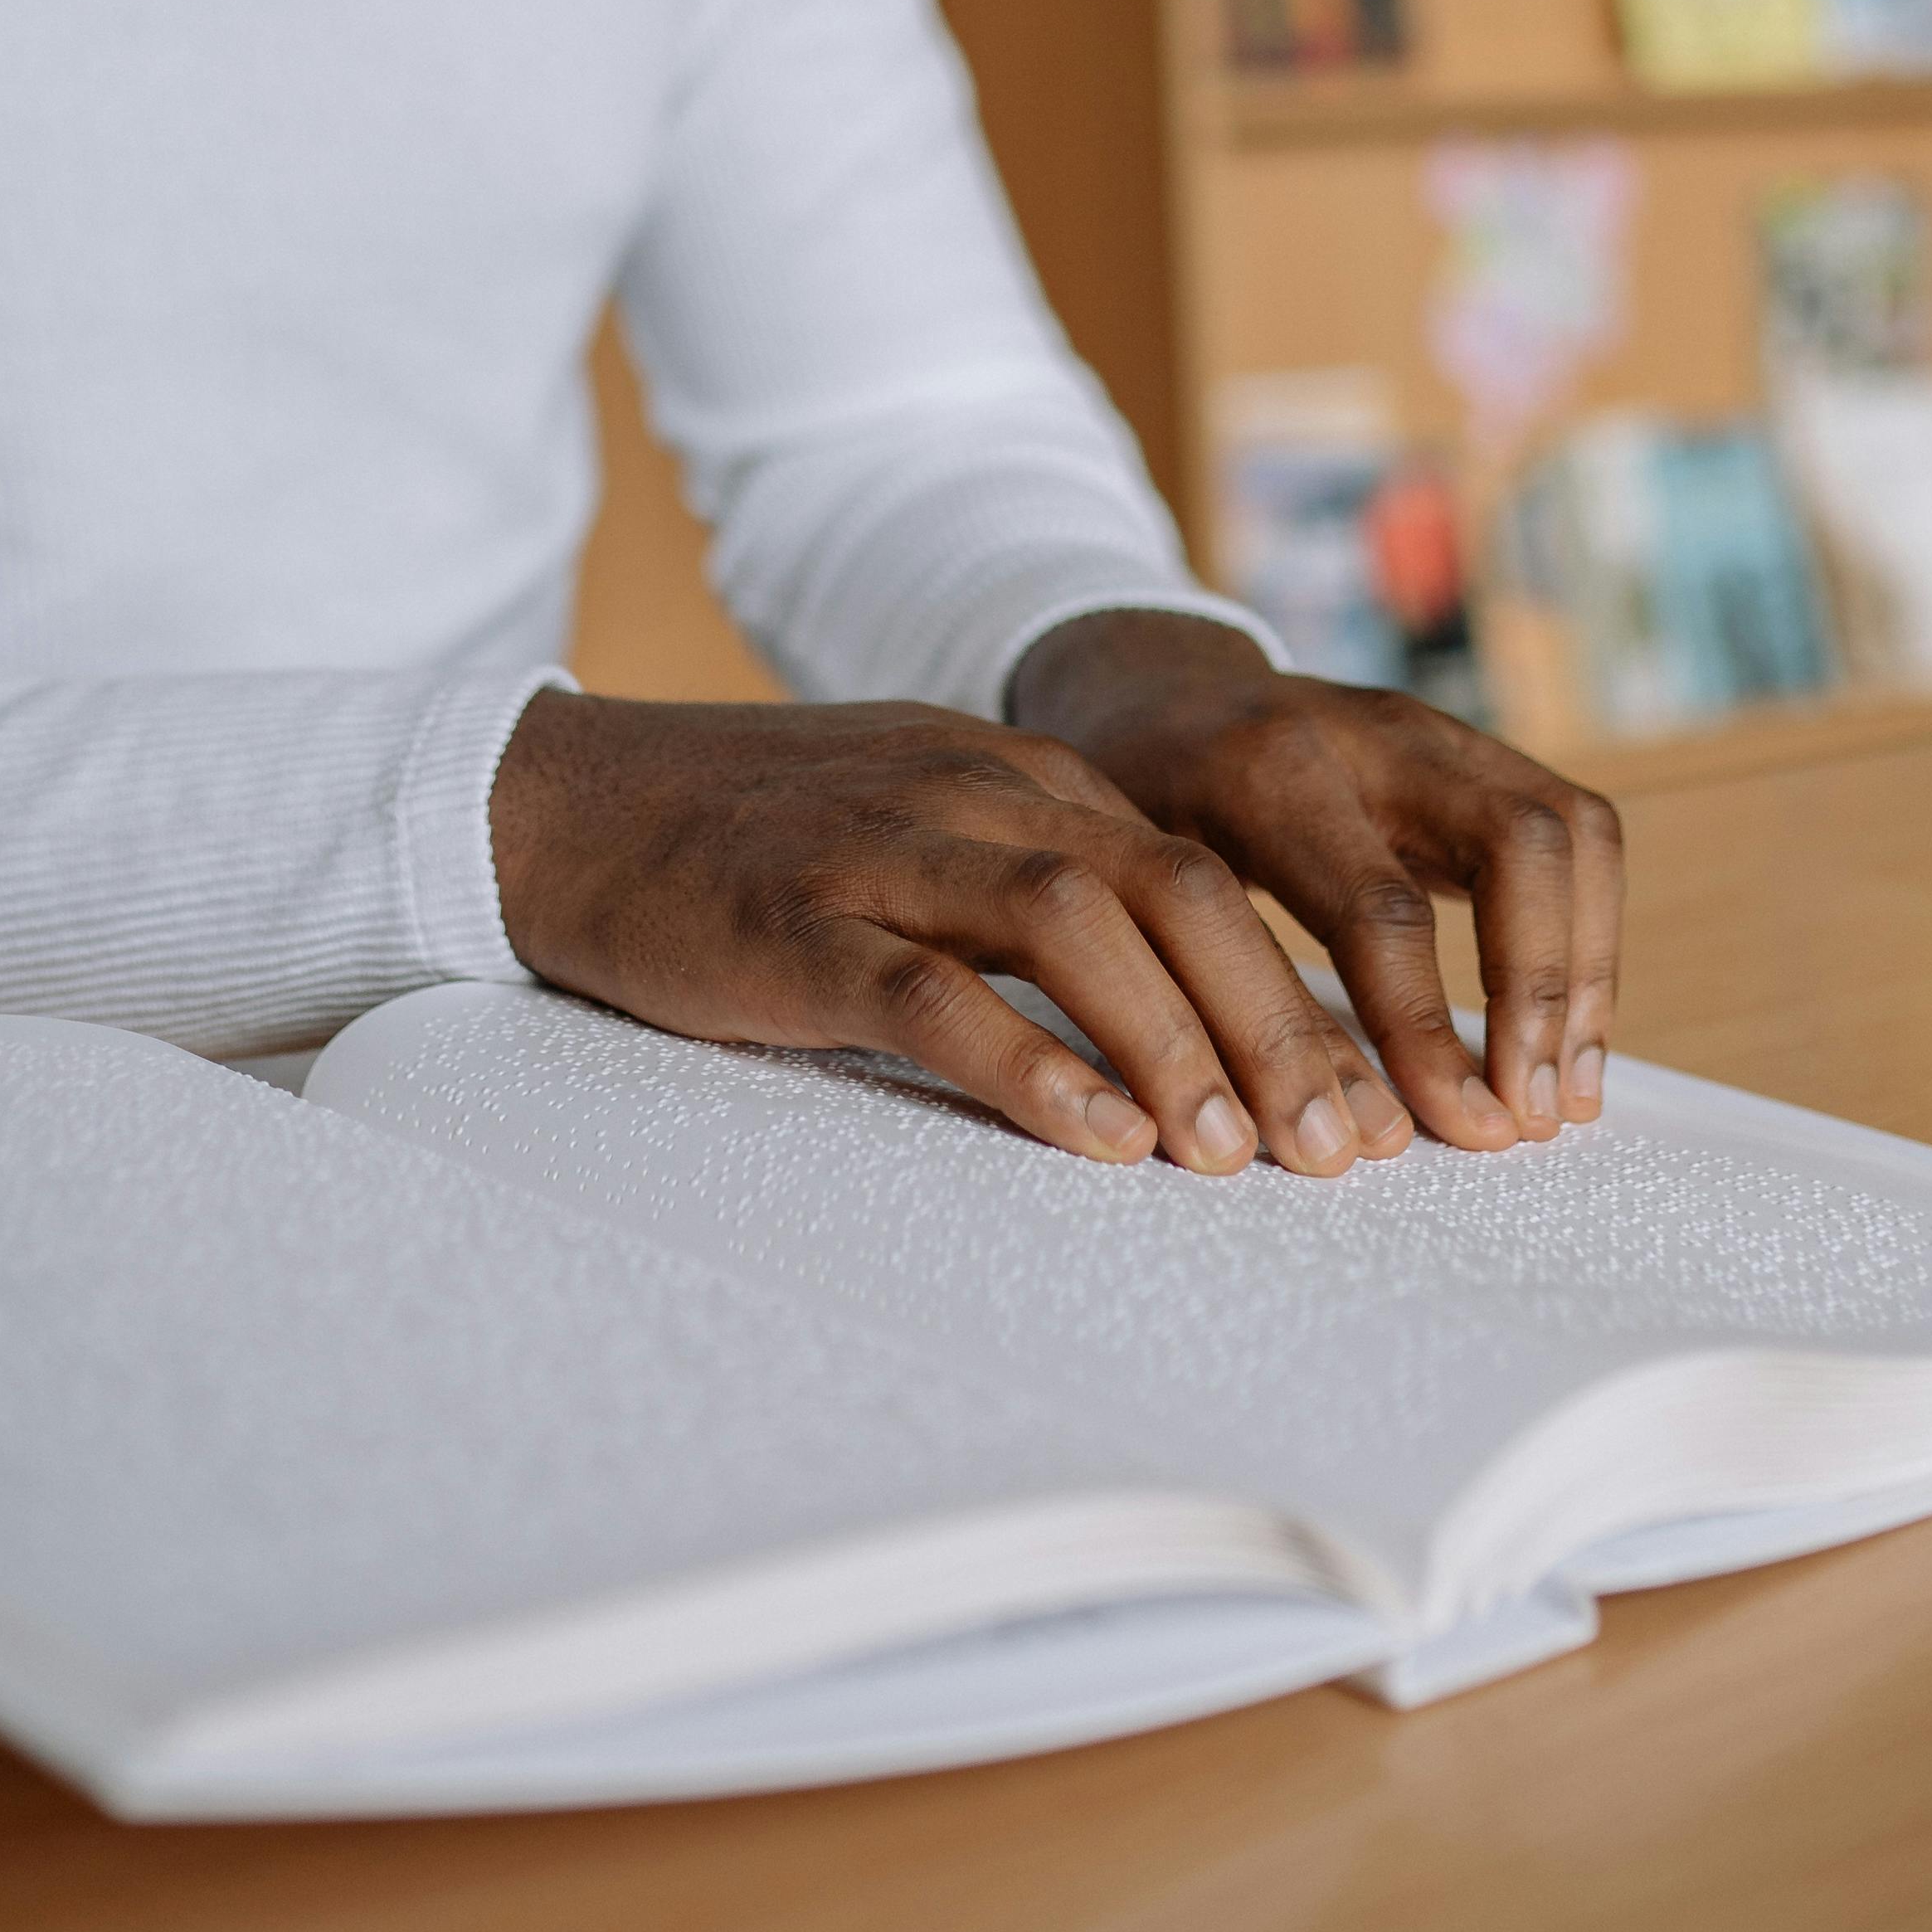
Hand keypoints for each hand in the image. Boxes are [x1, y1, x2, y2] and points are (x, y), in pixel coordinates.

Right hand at [487, 681, 1429, 1177]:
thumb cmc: (755, 843)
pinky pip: (933, 989)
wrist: (565, 805)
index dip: (1300, 988)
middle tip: (1338, 1150)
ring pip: (1077, 925)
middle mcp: (972, 793)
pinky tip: (1094, 1139)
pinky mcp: (796, 924)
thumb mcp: (924, 826)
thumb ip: (1041, 885)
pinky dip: (1028, 1063)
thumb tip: (1181, 1011)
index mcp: (1017, 775)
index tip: (1366, 1100)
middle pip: (1175, 892)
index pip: (1201, 873)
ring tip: (1233, 1156)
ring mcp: (882, 850)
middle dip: (1279, 1024)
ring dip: (1176, 1042)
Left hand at [1009, 612, 1620, 1151]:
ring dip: (1587, 969)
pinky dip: (1587, 933)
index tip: (1456, 1126)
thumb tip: (1290, 1122)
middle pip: (1518, 845)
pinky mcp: (1476, 752)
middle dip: (1543, 992)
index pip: (1380, 909)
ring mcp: (1437, 733)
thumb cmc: (1133, 799)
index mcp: (1268, 771)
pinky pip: (1572, 831)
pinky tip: (1566, 1030)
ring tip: (1568, 1090)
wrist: (1152, 684)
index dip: (1425, 1030)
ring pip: (1570, 829)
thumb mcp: (1136, 873)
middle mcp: (1371, 736)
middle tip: (1528, 1116)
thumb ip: (1204, 974)